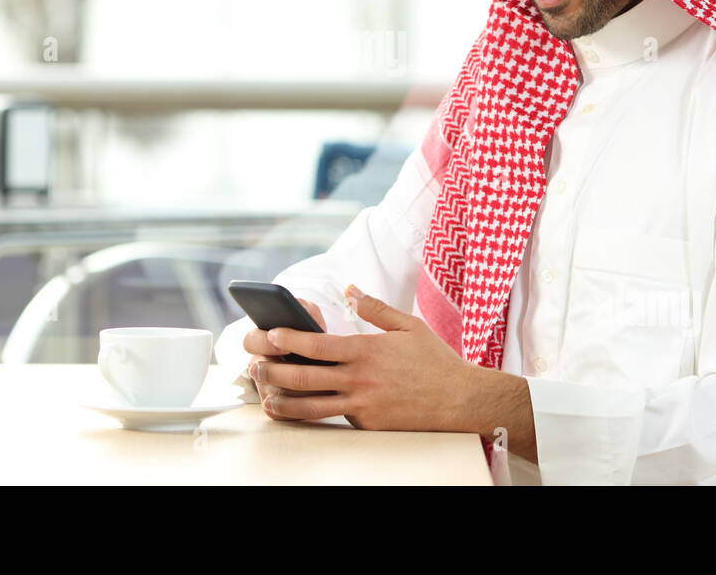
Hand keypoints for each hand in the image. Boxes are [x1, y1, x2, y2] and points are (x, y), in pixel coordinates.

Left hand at [251, 284, 478, 431]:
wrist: (461, 401)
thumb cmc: (436, 361)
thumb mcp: (409, 326)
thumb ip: (376, 308)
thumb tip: (351, 290)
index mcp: (367, 350)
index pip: (317, 345)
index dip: (288, 340)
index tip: (269, 334)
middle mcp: (360, 379)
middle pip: (304, 377)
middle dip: (273, 370)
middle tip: (254, 365)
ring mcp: (362, 406)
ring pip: (310, 407)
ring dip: (282, 401)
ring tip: (265, 395)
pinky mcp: (367, 425)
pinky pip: (332, 419)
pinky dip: (309, 416)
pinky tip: (294, 411)